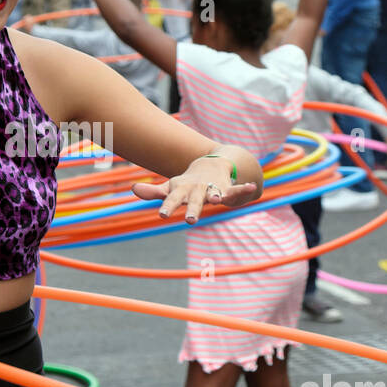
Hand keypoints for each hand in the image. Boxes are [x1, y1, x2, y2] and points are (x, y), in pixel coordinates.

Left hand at [131, 157, 257, 223]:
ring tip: (219, 200)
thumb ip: (153, 192)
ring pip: (214, 194)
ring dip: (217, 195)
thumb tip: (134, 188)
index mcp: (182, 190)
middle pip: (194, 200)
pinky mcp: (226, 188)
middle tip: (190, 221)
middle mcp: (197, 189)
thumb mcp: (170, 188)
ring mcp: (212, 188)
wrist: (210, 165)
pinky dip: (244, 189)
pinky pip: (235, 190)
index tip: (163, 216)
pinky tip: (252, 188)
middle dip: (192, 209)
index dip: (168, 207)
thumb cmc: (186, 184)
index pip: (172, 199)